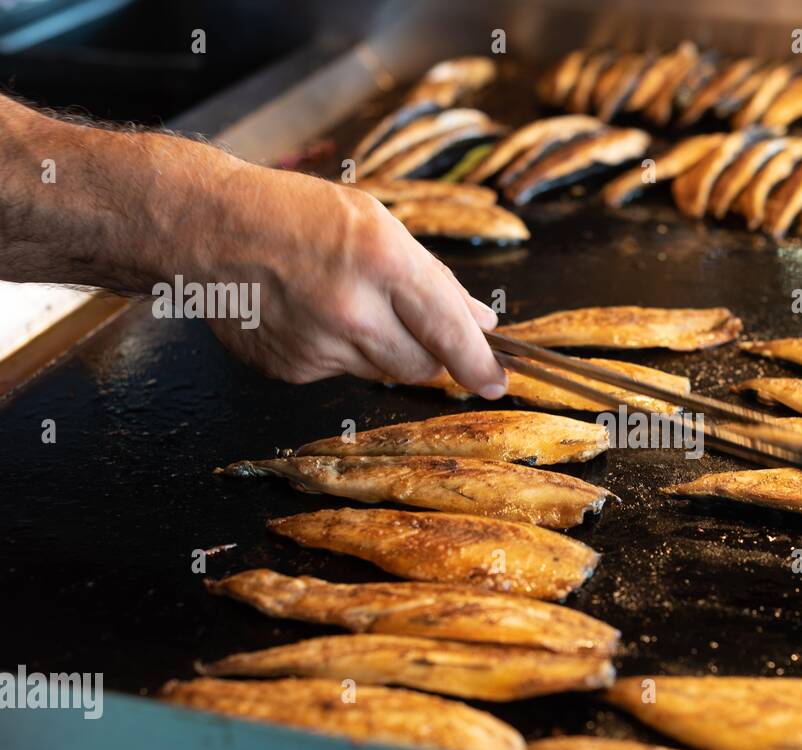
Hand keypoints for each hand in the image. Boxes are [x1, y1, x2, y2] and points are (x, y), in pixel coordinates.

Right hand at [194, 163, 506, 394]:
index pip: (450, 333)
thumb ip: (434, 278)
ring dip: (382, 348)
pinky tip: (311, 315)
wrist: (203, 227)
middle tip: (408, 321)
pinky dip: (339, 351)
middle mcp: (353, 310)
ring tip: (345, 303)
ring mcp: (319, 346)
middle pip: (423, 366)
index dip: (480, 366)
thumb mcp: (376, 222)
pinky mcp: (292, 369)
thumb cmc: (292, 213)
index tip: (498, 383)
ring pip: (383, 372)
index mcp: (383, 261)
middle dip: (430, 353)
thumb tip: (481, 321)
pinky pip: (340, 373)